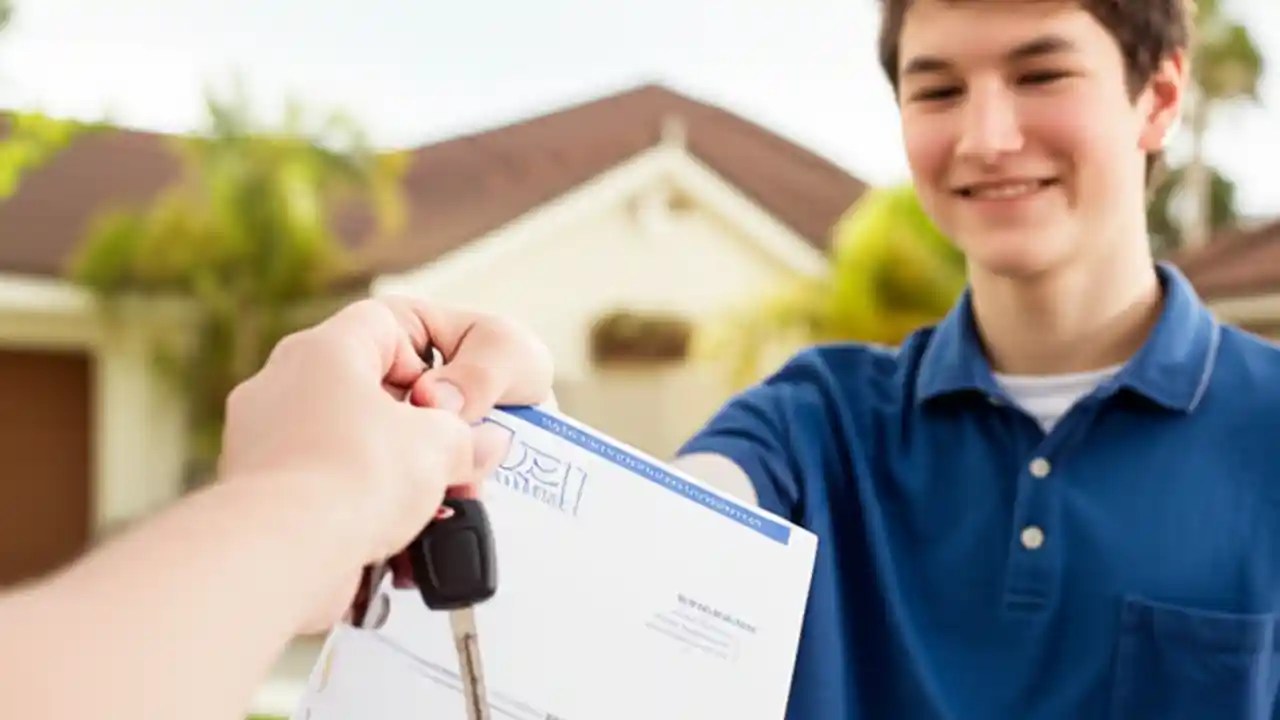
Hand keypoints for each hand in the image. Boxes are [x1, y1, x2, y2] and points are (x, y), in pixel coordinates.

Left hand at [216, 296, 554, 631]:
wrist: (282, 553)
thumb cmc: (357, 477)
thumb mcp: (441, 445)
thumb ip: (469, 438)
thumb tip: (485, 443)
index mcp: (322, 350)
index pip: (385, 323)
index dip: (429, 357)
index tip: (449, 399)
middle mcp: (281, 385)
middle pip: (366, 390)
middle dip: (416, 430)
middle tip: (450, 460)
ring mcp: (263, 439)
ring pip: (345, 442)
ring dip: (390, 473)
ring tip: (425, 508)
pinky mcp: (257, 492)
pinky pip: (320, 486)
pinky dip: (355, 507)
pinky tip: (389, 538)